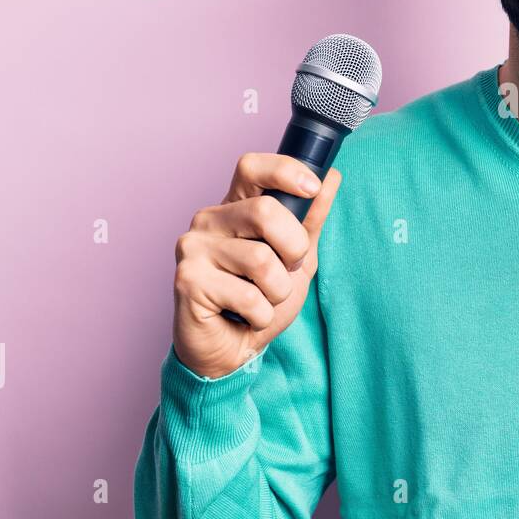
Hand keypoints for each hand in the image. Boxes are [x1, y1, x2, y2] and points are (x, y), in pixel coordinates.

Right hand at [172, 153, 341, 378]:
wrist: (232, 352)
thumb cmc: (261, 299)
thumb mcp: (298, 257)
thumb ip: (311, 218)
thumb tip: (332, 176)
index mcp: (235, 206)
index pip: (251, 166)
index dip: (285, 171)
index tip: (313, 189)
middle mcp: (209, 220)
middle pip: (266, 212)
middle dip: (295, 248)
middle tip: (288, 269)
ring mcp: (193, 248)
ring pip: (261, 259)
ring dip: (278, 290)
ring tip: (263, 299)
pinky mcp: (187, 280)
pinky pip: (248, 295)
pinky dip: (261, 314)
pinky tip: (245, 317)